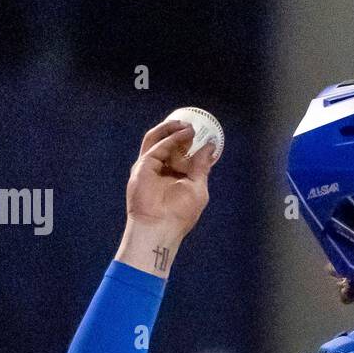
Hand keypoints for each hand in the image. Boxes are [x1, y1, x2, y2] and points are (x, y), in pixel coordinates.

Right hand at [117, 118, 217, 276]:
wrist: (161, 227)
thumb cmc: (180, 214)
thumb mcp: (197, 187)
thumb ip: (201, 166)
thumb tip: (210, 146)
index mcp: (174, 177)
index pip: (181, 154)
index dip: (191, 143)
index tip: (204, 134)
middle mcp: (161, 170)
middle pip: (168, 144)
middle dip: (181, 133)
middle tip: (195, 126)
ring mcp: (150, 167)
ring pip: (158, 140)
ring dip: (172, 130)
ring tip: (188, 125)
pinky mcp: (143, 166)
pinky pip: (156, 146)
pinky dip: (170, 138)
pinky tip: (183, 134)